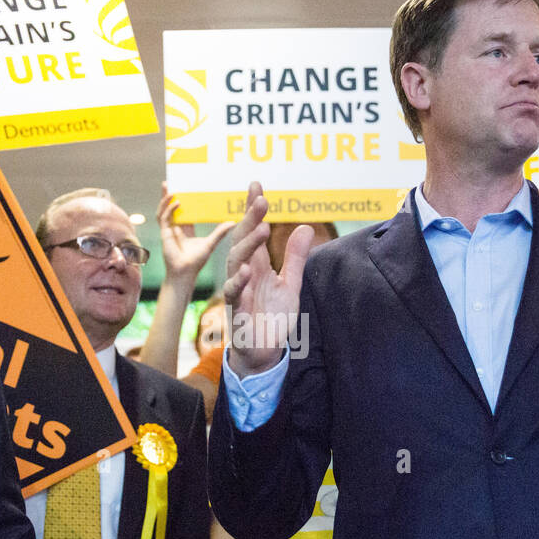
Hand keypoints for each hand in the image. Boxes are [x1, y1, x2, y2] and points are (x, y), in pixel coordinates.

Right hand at [157, 181, 234, 281]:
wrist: (185, 274)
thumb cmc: (196, 262)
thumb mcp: (210, 243)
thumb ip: (219, 233)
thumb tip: (233, 222)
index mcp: (185, 230)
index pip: (182, 211)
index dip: (181, 199)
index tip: (183, 188)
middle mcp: (175, 229)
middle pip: (169, 208)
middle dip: (168, 195)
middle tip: (169, 181)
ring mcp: (168, 231)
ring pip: (163, 211)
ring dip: (165, 199)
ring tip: (169, 187)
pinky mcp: (165, 234)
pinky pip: (165, 218)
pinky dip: (169, 209)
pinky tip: (177, 202)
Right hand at [222, 181, 313, 376]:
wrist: (265, 353)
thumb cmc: (272, 318)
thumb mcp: (290, 284)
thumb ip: (294, 257)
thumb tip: (304, 227)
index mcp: (256, 265)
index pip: (252, 231)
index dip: (252, 209)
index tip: (256, 185)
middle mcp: (245, 274)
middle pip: (243, 240)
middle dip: (250, 219)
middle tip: (261, 199)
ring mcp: (239, 292)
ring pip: (236, 263)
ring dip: (247, 245)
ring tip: (261, 228)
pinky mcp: (238, 312)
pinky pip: (234, 295)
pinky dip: (239, 283)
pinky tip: (247, 272)